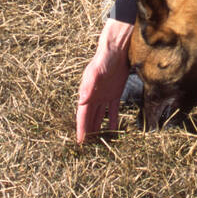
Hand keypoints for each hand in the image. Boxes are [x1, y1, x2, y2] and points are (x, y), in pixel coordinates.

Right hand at [76, 18, 133, 142]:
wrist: (116, 50)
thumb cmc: (103, 59)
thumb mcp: (95, 72)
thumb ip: (88, 85)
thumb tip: (81, 101)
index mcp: (87, 93)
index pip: (83, 115)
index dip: (81, 128)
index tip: (80, 141)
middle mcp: (94, 97)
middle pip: (90, 118)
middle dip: (88, 131)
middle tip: (87, 146)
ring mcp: (104, 95)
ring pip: (100, 116)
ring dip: (98, 127)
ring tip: (98, 141)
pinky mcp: (115, 93)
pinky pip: (113, 110)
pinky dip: (113, 120)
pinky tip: (114, 130)